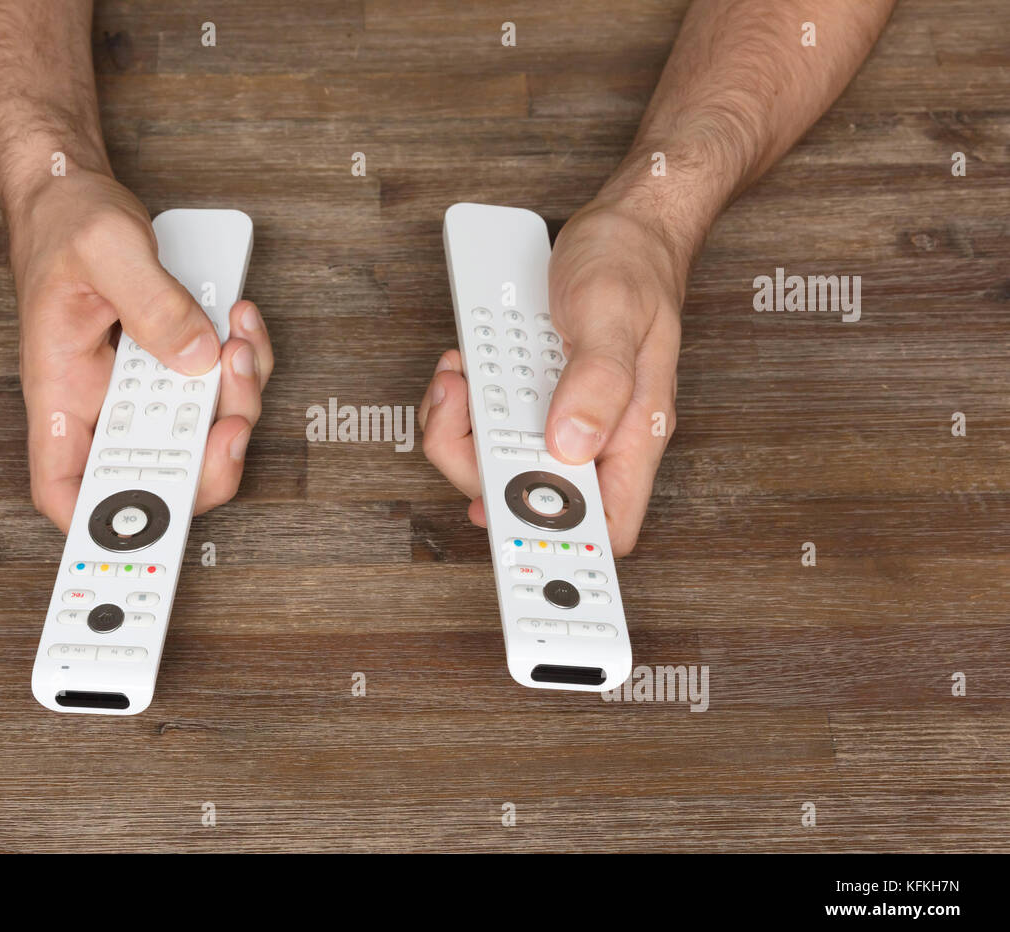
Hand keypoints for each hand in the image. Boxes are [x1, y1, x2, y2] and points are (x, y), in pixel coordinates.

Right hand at [9, 169, 272, 531]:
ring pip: (199, 433)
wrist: (74, 192)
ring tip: (239, 339)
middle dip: (209, 459)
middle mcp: (102, 402)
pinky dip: (242, 364)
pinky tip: (241, 323)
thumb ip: (153, 305)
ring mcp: (140, 387)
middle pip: (156, 474)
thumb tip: (198, 359)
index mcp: (62, 394)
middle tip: (233, 418)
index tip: (149, 533)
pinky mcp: (172, 363)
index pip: (67, 490)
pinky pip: (218, 389)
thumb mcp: (107, 250)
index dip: (102, 527)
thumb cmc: (66, 222)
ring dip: (238, 401)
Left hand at [419, 204, 684, 555]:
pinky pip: (488, 426)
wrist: (623, 224)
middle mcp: (596, 437)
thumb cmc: (632, 264)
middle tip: (462, 413)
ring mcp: (562, 420)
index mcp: (631, 433)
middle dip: (479, 467)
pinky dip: (463, 405)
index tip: (515, 546)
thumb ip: (597, 381)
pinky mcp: (535, 398)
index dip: (563, 551)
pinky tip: (463, 370)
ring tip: (457, 378)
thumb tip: (571, 445)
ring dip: (461, 429)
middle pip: (530, 500)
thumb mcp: (613, 313)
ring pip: (498, 464)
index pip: (608, 527)